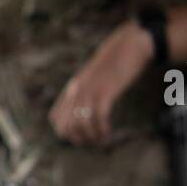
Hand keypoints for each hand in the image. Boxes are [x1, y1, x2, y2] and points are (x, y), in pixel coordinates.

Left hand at [48, 19, 153, 145]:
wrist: (131, 43)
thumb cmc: (116, 62)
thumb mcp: (94, 78)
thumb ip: (85, 92)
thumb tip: (84, 112)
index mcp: (72, 88)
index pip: (55, 118)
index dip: (65, 132)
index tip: (81, 136)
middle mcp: (77, 90)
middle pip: (66, 126)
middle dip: (78, 139)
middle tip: (92, 141)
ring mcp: (90, 89)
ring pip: (80, 124)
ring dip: (91, 137)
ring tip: (101, 139)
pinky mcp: (106, 89)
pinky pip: (98, 117)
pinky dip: (102, 129)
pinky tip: (107, 132)